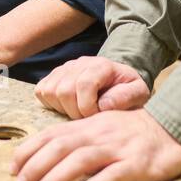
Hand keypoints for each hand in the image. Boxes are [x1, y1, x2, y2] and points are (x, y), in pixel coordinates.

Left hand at [10, 108, 180, 180]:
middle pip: (61, 146)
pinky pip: (112, 175)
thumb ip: (78, 137)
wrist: (171, 126)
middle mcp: (98, 134)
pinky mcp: (135, 163)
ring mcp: (117, 148)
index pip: (51, 134)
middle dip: (36, 166)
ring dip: (58, 177)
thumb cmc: (132, 130)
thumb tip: (47, 154)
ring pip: (82, 159)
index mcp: (87, 125)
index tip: (12, 168)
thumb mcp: (101, 126)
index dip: (29, 150)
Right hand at [34, 56, 149, 118]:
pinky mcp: (51, 77)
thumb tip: (104, 105)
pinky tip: (68, 107)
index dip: (88, 107)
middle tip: (88, 117)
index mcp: (101, 65)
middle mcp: (79, 63)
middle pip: (64, 90)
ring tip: (79, 112)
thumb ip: (127, 97)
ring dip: (64, 108)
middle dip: (76, 111)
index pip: (84, 84)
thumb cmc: (126, 89)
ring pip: (50, 91)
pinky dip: (52, 104)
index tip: (97, 115)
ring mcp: (63, 69)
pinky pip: (42, 92)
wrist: (117, 81)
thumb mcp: (138, 93)